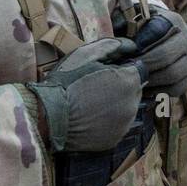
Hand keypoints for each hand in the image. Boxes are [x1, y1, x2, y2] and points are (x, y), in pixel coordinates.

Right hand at [26, 36, 144, 152]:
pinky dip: (109, 121)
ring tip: (91, 104)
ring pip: (127, 108)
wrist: (48, 117)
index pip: (138, 70)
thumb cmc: (66, 82)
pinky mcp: (115, 139)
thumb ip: (112, 46)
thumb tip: (131, 46)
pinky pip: (118, 125)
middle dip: (121, 86)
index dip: (122, 69)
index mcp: (129, 81)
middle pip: (134, 89)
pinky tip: (91, 118)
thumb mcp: (85, 55)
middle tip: (95, 87)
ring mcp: (125, 124)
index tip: (106, 72)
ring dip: (116, 104)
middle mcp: (133, 104)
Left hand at [129, 9, 186, 99]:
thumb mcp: (133, 20)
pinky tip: (145, 88)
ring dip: (151, 82)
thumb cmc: (140, 27)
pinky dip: (160, 91)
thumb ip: (124, 25)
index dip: (139, 53)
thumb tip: (117, 43)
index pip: (156, 39)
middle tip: (127, 74)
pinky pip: (177, 88)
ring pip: (173, 76)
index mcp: (173, 21)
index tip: (123, 60)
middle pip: (166, 59)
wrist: (160, 31)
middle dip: (144, 69)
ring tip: (135, 81)